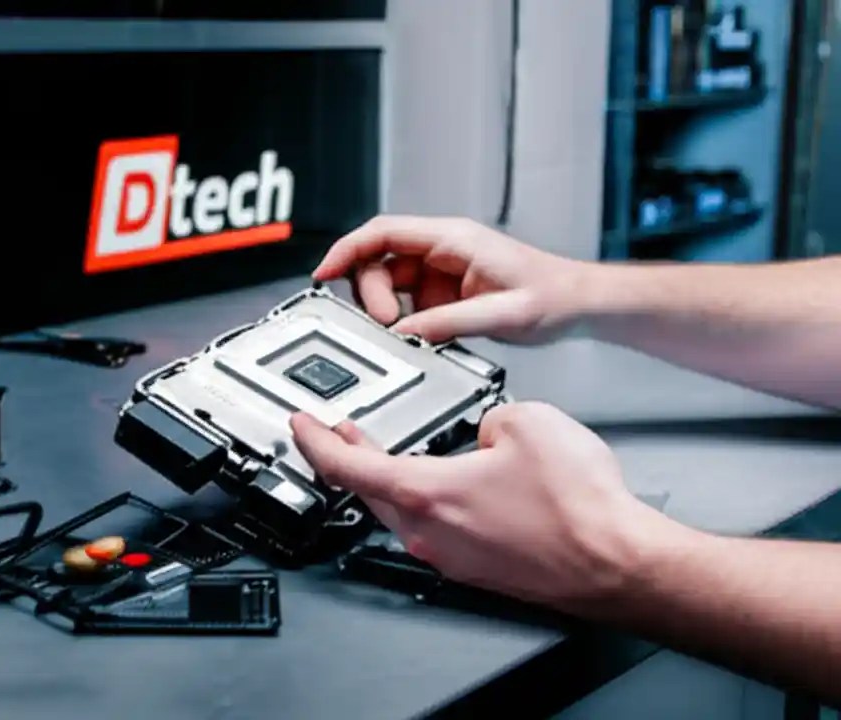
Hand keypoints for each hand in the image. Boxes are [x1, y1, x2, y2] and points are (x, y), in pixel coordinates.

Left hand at [290, 402, 687, 609]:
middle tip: (338, 436)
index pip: (346, 467)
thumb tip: (486, 431)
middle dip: (348, 458)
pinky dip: (427, 501)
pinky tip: (450, 484)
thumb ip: (489, 415)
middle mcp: (428, 533)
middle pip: (368, 491)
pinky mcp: (478, 569)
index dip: (314, 442)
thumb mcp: (528, 421)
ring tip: (393, 452)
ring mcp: (451, 556)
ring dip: (389, 479)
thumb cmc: (580, 509)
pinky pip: (436, 529)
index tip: (300, 428)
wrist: (619, 563)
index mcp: (425, 494)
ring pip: (401, 512)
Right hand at [314, 215, 593, 344]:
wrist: (577, 305)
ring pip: (387, 282)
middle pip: (377, 259)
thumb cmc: (552, 297)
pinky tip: (414, 336)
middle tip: (387, 323)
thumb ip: (451, 322)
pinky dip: (399, 320)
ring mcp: (440, 271)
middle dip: (370, 293)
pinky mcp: (443, 292)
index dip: (348, 249)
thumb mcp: (503, 314)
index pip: (383, 232)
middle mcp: (442, 249)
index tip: (325, 271)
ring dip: (384, 309)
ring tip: (403, 333)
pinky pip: (405, 301)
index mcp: (453, 239)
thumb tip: (407, 331)